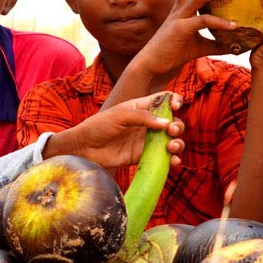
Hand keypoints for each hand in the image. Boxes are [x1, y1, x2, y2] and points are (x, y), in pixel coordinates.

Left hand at [43, 92, 184, 168]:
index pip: (165, 100)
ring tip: (171, 147)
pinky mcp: (143, 156)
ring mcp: (146, 140)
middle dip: (178, 126)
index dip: (175, 101)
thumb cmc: (99, 126)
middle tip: (170, 131)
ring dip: (178, 143)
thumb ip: (144, 117)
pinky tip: (174, 162)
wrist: (85, 148)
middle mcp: (147, 123)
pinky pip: (162, 157)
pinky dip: (172, 160)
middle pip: (173, 121)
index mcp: (142, 107)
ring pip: (171, 140)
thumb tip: (167, 123)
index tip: (177, 106)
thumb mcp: (120, 115)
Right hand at [131, 0, 239, 79]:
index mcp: (180, 9)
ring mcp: (178, 18)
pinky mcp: (181, 30)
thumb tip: (236, 44)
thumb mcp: (198, 47)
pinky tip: (234, 26)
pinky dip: (220, 23)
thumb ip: (216, 43)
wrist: (152, 67)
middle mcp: (178, 9)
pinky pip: (203, 22)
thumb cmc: (172, 55)